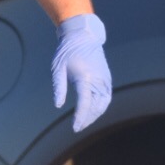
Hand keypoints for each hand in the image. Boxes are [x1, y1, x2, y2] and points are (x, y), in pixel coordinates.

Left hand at [51, 13, 110, 131]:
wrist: (83, 36)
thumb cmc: (67, 51)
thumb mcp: (57, 68)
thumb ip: (58, 87)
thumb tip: (58, 105)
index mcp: (85, 77)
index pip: (84, 103)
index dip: (80, 117)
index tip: (74, 128)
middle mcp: (98, 80)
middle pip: (95, 107)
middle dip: (87, 119)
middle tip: (77, 127)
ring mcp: (105, 80)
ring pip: (103, 104)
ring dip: (95, 115)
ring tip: (84, 122)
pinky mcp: (107, 79)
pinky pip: (106, 98)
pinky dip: (100, 107)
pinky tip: (92, 112)